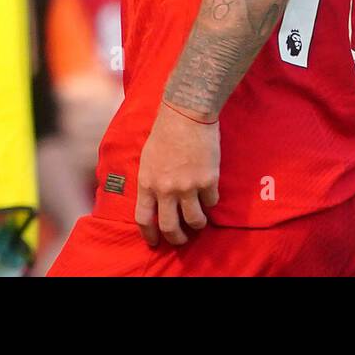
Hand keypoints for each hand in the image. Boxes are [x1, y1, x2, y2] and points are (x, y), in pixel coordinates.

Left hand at [135, 101, 219, 246]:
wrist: (187, 113)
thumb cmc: (165, 131)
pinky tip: (209, 193)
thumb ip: (152, 181)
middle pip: (170, 227)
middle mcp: (166, 189)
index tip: (154, 241)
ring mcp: (188, 187)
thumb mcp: (148, 158)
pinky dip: (211, 201)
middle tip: (182, 239)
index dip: (149, 234)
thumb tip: (157, 200)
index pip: (143, 218)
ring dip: (198, 224)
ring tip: (199, 221)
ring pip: (195, 221)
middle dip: (177, 238)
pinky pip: (211, 202)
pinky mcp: (208, 181)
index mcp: (147, 182)